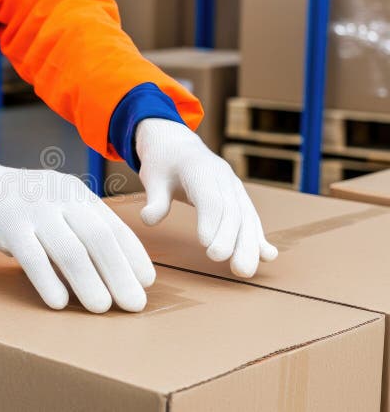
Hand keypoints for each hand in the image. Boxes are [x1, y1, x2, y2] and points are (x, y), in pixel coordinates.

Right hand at [0, 153, 154, 312]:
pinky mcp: (6, 223)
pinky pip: (32, 256)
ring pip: (69, 249)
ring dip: (89, 282)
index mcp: (76, 193)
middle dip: (120, 274)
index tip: (147, 281)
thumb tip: (109, 276)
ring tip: (102, 308)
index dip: (133, 255)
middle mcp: (60, 196)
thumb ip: (77, 233)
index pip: (113, 225)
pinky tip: (59, 303)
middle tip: (134, 304)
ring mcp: (33, 208)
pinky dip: (48, 281)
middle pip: (98, 238)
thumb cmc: (19, 206)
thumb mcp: (53, 208)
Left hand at [135, 118, 277, 276]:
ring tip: (245, 271)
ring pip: (245, 217)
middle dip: (234, 241)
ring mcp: (234, 187)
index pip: (210, 199)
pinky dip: (257, 237)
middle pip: (232, 211)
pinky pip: (250, 217)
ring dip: (249, 245)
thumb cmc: (163, 163)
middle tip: (233, 267)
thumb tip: (148, 220)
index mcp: (200, 169)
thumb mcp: (152, 177)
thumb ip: (154, 200)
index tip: (210, 248)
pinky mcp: (238, 197)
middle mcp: (223, 177)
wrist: (177, 144)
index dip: (212, 223)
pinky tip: (267, 256)